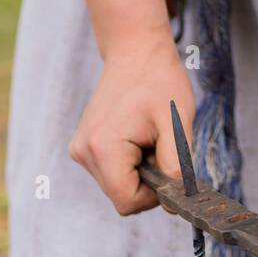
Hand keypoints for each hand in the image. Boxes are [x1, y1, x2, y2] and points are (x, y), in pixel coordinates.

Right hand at [69, 36, 195, 215]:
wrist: (135, 51)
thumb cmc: (159, 81)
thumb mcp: (177, 124)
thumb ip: (175, 168)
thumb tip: (171, 205)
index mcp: (103, 149)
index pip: (128, 202)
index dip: (154, 196)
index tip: (167, 167)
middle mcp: (83, 152)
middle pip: (121, 197)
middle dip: (147, 182)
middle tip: (158, 145)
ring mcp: (80, 150)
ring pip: (117, 187)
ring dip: (139, 172)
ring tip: (146, 137)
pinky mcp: (83, 147)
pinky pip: (111, 173)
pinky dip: (129, 164)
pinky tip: (136, 137)